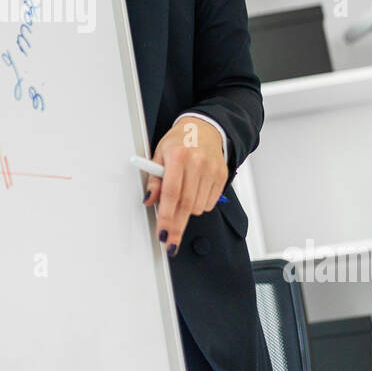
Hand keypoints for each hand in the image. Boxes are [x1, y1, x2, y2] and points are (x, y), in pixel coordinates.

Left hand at [142, 116, 226, 256]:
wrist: (204, 128)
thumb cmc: (179, 142)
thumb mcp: (159, 154)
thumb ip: (154, 179)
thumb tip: (149, 200)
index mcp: (178, 155)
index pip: (171, 193)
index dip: (166, 217)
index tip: (163, 234)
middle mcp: (198, 163)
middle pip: (186, 205)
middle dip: (177, 227)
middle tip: (170, 242)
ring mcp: (212, 170)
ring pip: (198, 207)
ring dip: (187, 211)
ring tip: (181, 197)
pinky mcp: (222, 176)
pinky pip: (210, 203)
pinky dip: (199, 205)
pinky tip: (194, 192)